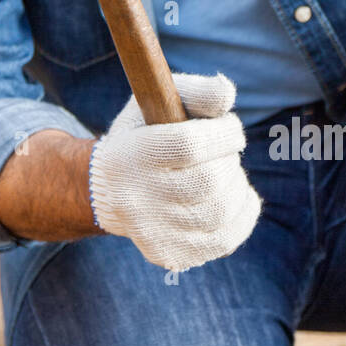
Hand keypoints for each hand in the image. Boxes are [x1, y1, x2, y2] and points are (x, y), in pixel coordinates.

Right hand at [88, 72, 260, 271]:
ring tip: (224, 174)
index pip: (190, 145)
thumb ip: (197, 91)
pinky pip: (226, 240)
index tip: (230, 128)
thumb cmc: (143, 136)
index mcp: (132, 154)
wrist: (104, 191)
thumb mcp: (157, 102)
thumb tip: (227, 94)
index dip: (224, 133)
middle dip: (229, 160)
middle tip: (223, 154)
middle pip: (209, 181)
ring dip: (236, 187)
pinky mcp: (169, 255)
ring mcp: (153, 232)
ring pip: (221, 212)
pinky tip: (231, 199)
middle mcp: (137, 197)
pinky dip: (242, 215)